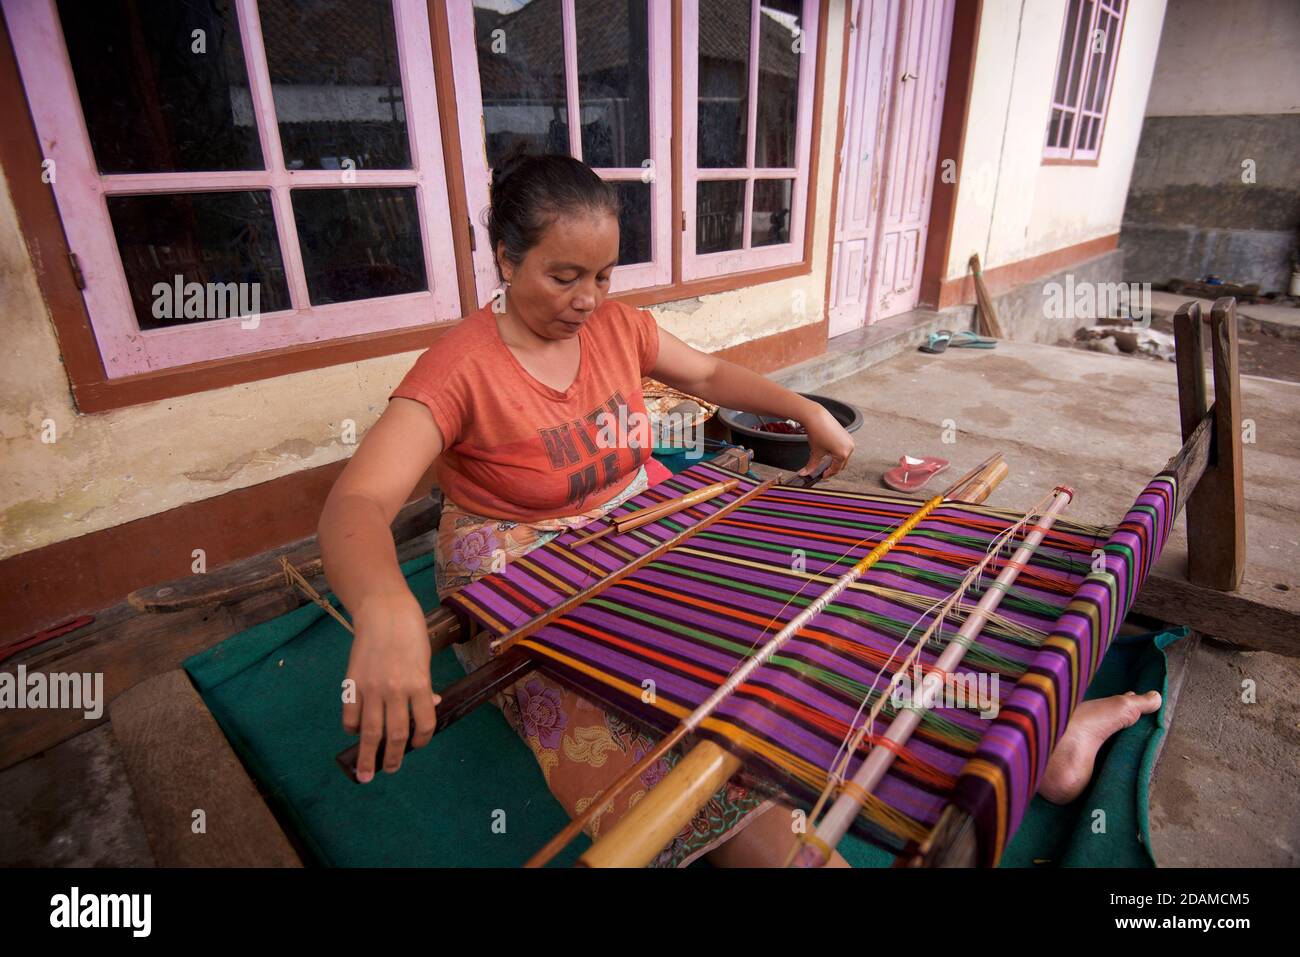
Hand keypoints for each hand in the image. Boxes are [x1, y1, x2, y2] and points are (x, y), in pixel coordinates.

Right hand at [342, 588, 439, 782]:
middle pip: (395, 735)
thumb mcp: (425, 660)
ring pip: (369, 731)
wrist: (383, 611)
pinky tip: (354, 732)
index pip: (423, 723)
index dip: (422, 740)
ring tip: (366, 772)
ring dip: (367, 755)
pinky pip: (350, 714)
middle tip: (390, 771)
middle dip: (392, 759)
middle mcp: (395, 689)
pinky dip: (351, 728)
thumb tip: (431, 707)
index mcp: (419, 684)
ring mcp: (371, 688)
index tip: (417, 746)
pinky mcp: (352, 683)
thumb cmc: (410, 633)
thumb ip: (424, 687)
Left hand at [798, 404, 854, 478]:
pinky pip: (844, 448)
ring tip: (826, 461)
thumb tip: (806, 473)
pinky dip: (838, 452)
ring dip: (836, 460)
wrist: (816, 416)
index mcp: (843, 454)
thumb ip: (812, 465)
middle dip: (832, 468)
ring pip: (844, 457)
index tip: (823, 475)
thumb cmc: (817, 431)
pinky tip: (829, 452)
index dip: (828, 474)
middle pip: (842, 464)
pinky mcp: (847, 435)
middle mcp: (849, 447)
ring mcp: (849, 441)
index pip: (836, 469)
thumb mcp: (815, 452)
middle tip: (823, 470)